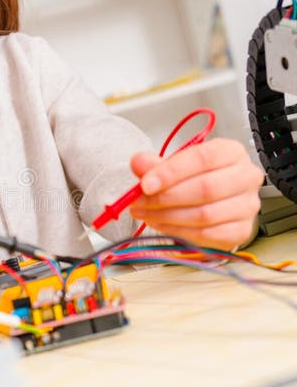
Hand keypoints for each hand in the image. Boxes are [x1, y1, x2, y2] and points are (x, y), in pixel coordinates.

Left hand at [128, 138, 263, 250]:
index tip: (145, 184)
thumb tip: (138, 162)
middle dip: (165, 198)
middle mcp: (246, 176)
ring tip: (146, 214)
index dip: (171, 172)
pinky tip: (161, 225)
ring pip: (205, 214)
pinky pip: (207, 235)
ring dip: (168, 217)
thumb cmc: (198, 178)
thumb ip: (155, 164)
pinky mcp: (242, 230)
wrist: (218, 202)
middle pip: (205, 189)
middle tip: (139, 203)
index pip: (202, 158)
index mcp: (231, 152)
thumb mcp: (176, 165)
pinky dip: (179, 231)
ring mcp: (247, 205)